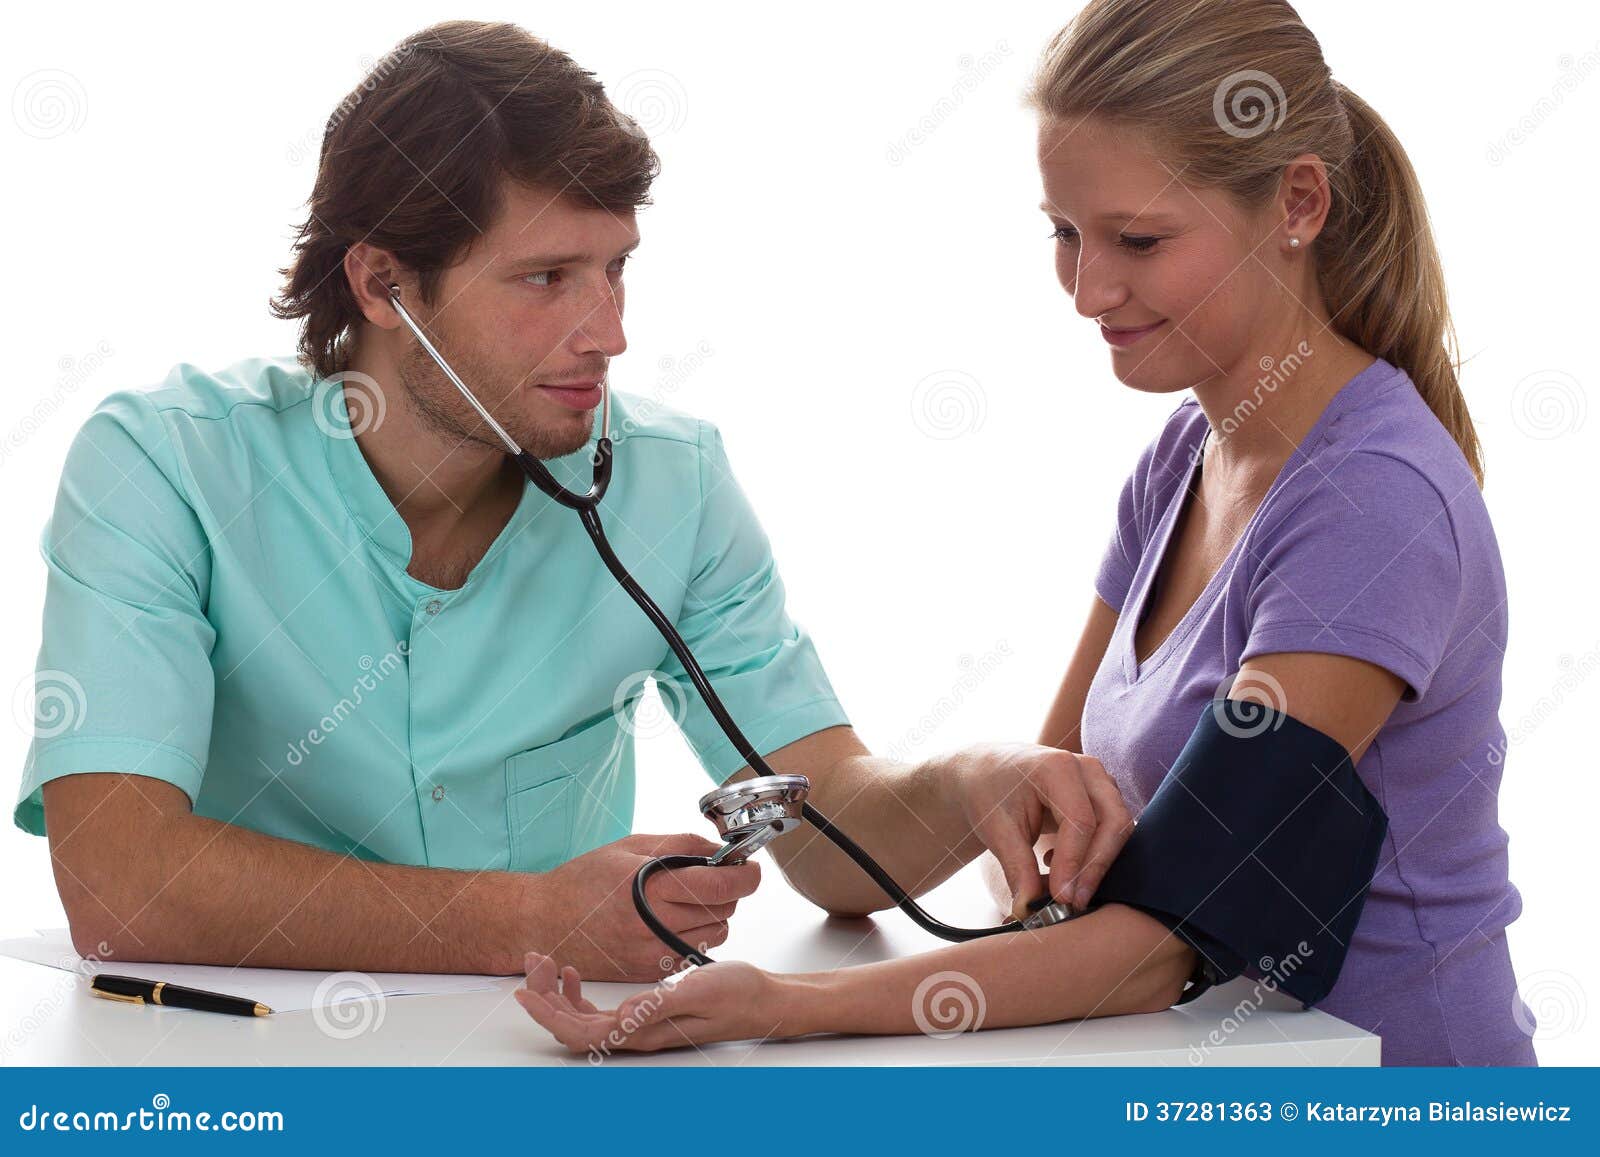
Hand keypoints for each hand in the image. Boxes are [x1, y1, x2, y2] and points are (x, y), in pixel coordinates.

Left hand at [516, 951, 794, 1054]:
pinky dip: (579, 992)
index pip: (579, 1032)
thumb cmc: (738, 995)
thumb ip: (658, 1006)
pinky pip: (599, 1010)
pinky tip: (576, 973)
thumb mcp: (698, 992)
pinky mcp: (645, 1013)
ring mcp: (638, 1025)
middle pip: (572, 1027)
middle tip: (532, 962)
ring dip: (557, 994)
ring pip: (581, 1019)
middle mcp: (635, 1032)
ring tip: (546, 964)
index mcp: (642, 1030)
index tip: (525, 989)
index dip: (547, 1014)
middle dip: (544, 998)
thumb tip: (621, 1016)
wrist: (765, 999)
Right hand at [525, 834, 760, 980]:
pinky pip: (693, 953)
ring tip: (690, 901)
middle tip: (714, 878)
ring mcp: (651, 954)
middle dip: (729, 892)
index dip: (745, 875)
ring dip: (715, 916)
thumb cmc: (582, 882)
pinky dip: (695, 936)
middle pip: (723, 911)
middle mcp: (652, 926)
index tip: (750, 867)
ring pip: (714, 935)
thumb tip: (718, 849)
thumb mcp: (630, 847)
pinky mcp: (648, 971)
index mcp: (648, 889)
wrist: (544, 921)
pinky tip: (674, 921)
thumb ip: (679, 846)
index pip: (719, 886)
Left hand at [940, 742, 1132, 917]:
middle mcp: (1087, 769)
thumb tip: (1030, 908)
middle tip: (1074, 902)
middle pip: (1113, 822)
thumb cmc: (989, 793)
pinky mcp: (1103, 796)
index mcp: (1057, 767)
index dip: (1074, 864)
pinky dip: (1094, 855)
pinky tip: (1060, 867)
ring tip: (1060, 885)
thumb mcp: (996, 830)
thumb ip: (1018, 868)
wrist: (988, 772)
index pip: (1081, 821)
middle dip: (1096, 867)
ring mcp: (1100, 780)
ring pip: (1118, 828)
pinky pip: (1112, 830)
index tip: (1062, 898)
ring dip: (1096, 863)